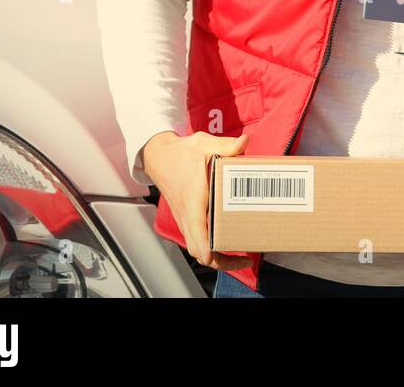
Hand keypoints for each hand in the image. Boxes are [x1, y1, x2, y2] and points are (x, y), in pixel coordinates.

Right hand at [141, 129, 254, 270]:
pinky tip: (228, 242)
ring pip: (197, 247)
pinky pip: (197, 240)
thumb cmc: (180, 153)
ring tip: (240, 258)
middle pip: (197, 248)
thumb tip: (244, 143)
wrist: (159, 157)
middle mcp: (187, 213)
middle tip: (244, 260)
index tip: (212, 257)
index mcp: (192, 198)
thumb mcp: (204, 144)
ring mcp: (185, 218)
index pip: (196, 228)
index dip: (204, 246)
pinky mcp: (187, 218)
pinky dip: (210, 247)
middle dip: (219, 261)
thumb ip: (226, 145)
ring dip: (216, 257)